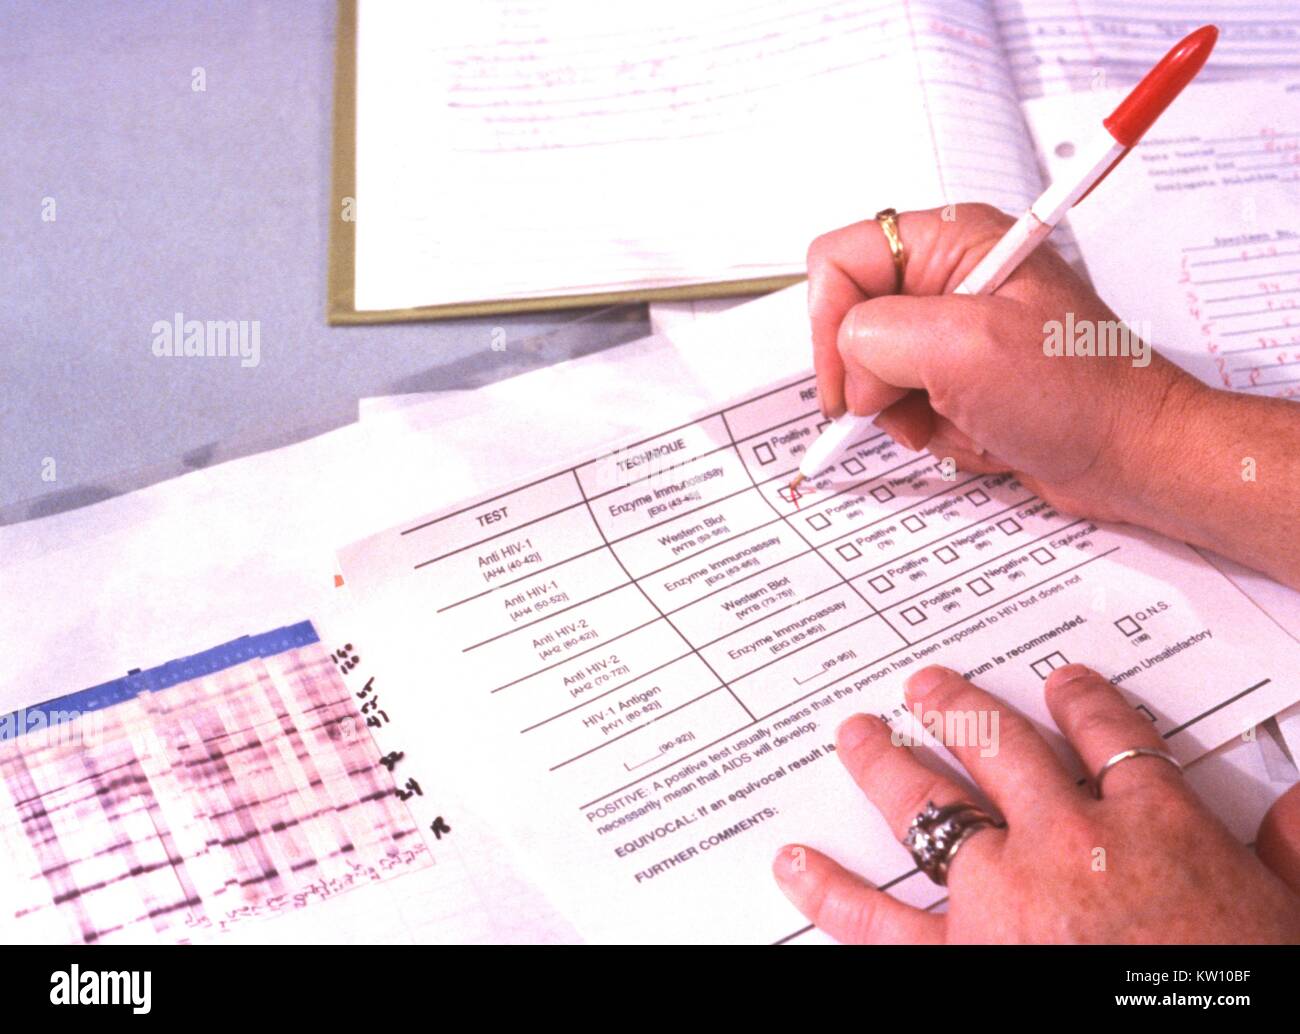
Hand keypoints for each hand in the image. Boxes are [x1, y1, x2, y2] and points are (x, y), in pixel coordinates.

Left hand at [772, 663, 1299, 942]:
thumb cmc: (1241, 990)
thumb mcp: (1286, 912)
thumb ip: (1288, 852)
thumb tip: (1299, 805)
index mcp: (1154, 827)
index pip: (1112, 736)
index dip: (1085, 701)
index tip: (1064, 681)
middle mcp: (1066, 843)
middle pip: (1000, 750)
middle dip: (959, 709)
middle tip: (926, 686)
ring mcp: (1003, 897)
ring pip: (930, 806)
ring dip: (887, 764)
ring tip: (858, 734)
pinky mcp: (957, 958)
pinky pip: (879, 921)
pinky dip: (831, 891)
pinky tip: (794, 866)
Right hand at [807, 204, 1204, 524]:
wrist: (1132, 455)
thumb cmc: (1080, 394)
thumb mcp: (963, 350)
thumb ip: (878, 335)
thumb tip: (849, 360)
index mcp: (953, 239)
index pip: (840, 259)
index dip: (830, 323)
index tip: (850, 380)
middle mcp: (950, 277)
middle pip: (851, 321)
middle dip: (875, 379)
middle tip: (910, 402)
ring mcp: (956, 329)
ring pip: (875, 372)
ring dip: (907, 413)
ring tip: (960, 419)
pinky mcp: (963, 374)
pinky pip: (906, 403)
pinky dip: (929, 430)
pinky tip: (974, 432)